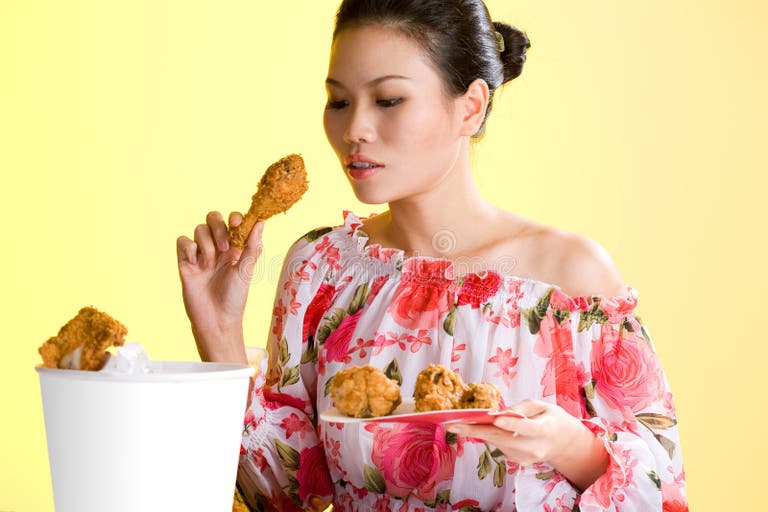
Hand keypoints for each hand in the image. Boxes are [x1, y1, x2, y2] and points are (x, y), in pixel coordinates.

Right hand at [176, 211, 264, 362]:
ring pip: (199, 229)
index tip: (237, 225)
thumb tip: (261, 222)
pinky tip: (197, 264)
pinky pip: (183, 241)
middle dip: (219, 228)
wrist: (216, 320)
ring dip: (206, 242)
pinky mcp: (185, 262)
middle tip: (225, 248)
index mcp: (235, 247)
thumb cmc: (235, 298)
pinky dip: (189, 247)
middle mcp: (217, 247)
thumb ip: (252, 247)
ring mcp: (200, 254)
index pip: (233, 221)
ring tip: (211, 264)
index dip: (235, 217)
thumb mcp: (246, 271)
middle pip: (213, 218)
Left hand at [447, 399, 608, 491]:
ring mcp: (526, 458)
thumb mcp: (541, 405)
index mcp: (545, 430)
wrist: (562, 443)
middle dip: (476, 431)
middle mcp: (535, 447)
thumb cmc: (550, 418)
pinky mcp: (518, 461)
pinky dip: (490, 435)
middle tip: (453, 425)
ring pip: (497, 442)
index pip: (527, 428)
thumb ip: (521, 408)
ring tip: (459, 423)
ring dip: (477, 432)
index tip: (496, 419)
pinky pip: (499, 445)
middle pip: (503, 439)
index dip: (511, 424)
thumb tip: (498, 413)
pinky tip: (487, 427)